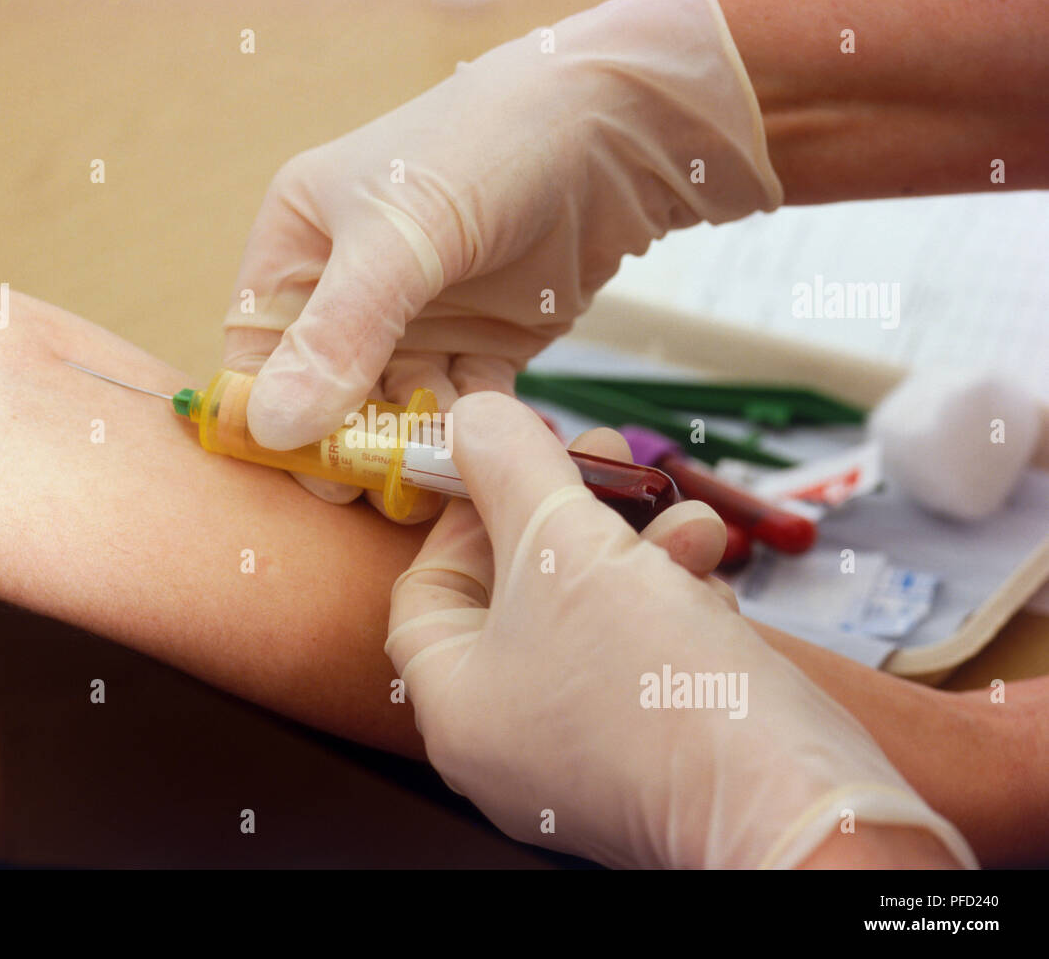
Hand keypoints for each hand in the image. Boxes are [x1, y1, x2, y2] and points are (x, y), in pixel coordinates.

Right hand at [223, 0, 782, 519]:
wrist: (616, 123)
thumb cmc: (487, 145)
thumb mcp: (400, 235)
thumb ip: (339, 332)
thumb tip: (273, 428)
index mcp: (300, 245)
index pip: (259, 350)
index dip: (272, 415)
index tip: (308, 469)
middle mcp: (350, 287)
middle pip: (327, 392)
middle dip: (353, 437)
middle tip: (379, 488)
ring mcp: (419, 318)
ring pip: (397, 406)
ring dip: (418, 439)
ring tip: (445, 463)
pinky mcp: (483, 341)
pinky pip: (463, 404)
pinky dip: (473, 426)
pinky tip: (490, 439)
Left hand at [387, 392, 976, 867]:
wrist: (797, 805)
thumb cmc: (662, 691)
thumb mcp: (568, 547)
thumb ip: (510, 471)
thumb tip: (472, 419)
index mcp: (458, 708)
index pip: (426, 591)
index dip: (466, 515)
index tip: (514, 465)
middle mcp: (509, 740)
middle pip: (515, 595)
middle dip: (571, 515)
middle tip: (608, 460)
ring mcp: (582, 751)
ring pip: (590, 616)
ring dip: (639, 550)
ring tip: (691, 526)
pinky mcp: (653, 751)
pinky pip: (642, 655)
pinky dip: (674, 604)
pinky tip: (711, 581)